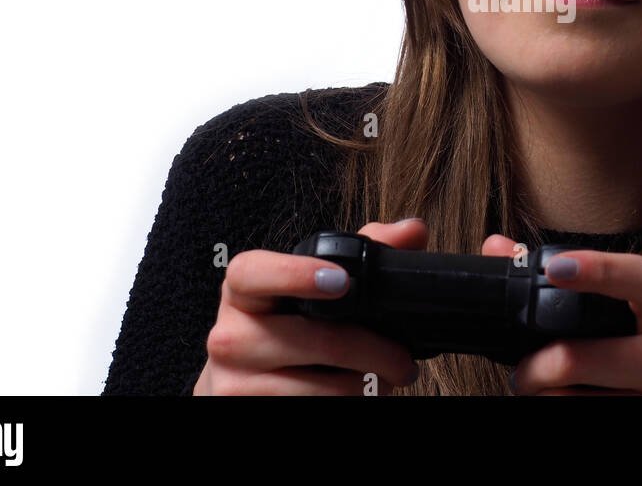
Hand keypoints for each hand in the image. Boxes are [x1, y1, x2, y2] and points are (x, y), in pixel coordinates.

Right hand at [193, 219, 428, 394]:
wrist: (245, 382)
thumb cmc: (286, 326)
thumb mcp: (313, 286)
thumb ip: (364, 250)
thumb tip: (411, 231)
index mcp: (243, 290)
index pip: (252, 273)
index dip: (295, 274)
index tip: (343, 281)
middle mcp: (229, 335)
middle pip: (311, 340)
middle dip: (371, 350)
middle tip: (402, 360)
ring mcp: (234, 380)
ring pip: (317, 388)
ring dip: (365, 386)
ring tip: (385, 380)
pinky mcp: (244, 409)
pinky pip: (308, 409)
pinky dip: (347, 404)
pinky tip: (359, 395)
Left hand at [481, 234, 641, 395]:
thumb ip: (579, 275)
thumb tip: (499, 247)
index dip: (600, 270)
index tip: (557, 266)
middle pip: (587, 357)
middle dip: (539, 365)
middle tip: (521, 369)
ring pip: (580, 400)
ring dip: (545, 395)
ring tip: (537, 386)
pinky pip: (590, 417)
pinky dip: (563, 408)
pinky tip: (561, 400)